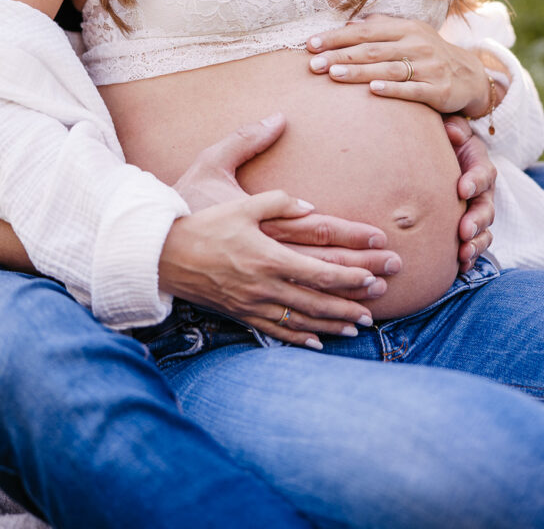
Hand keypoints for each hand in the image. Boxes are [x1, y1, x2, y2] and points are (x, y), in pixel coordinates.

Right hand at [165, 114, 401, 345]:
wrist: (162, 255)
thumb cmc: (201, 222)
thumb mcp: (239, 203)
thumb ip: (277, 201)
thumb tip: (311, 205)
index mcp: (269, 254)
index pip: (321, 269)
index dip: (351, 273)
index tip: (375, 272)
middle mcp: (265, 284)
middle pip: (319, 298)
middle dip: (353, 300)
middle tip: (381, 302)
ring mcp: (253, 304)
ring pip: (302, 319)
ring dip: (334, 322)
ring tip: (360, 326)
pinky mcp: (241, 314)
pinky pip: (277, 332)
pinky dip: (301, 339)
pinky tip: (319, 343)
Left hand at [307, 15, 490, 116]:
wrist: (470, 75)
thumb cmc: (429, 53)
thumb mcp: (409, 34)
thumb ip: (381, 27)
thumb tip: (349, 24)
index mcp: (406, 29)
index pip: (365, 32)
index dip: (336, 37)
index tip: (310, 44)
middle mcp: (418, 44)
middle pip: (372, 50)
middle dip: (340, 55)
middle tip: (313, 64)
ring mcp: (429, 67)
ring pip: (388, 69)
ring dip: (359, 71)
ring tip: (333, 74)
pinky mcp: (439, 90)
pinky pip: (412, 90)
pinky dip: (392, 90)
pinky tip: (372, 91)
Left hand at [445, 115, 495, 271]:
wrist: (441, 157)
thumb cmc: (444, 142)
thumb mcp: (451, 130)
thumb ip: (454, 129)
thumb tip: (452, 132)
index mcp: (479, 167)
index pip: (483, 174)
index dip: (475, 181)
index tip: (462, 188)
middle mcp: (483, 193)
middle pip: (486, 209)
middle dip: (476, 221)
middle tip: (463, 230)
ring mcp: (477, 213)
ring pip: (484, 231)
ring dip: (476, 244)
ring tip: (463, 253)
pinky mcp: (468, 228)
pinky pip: (475, 245)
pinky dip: (470, 257)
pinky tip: (459, 267)